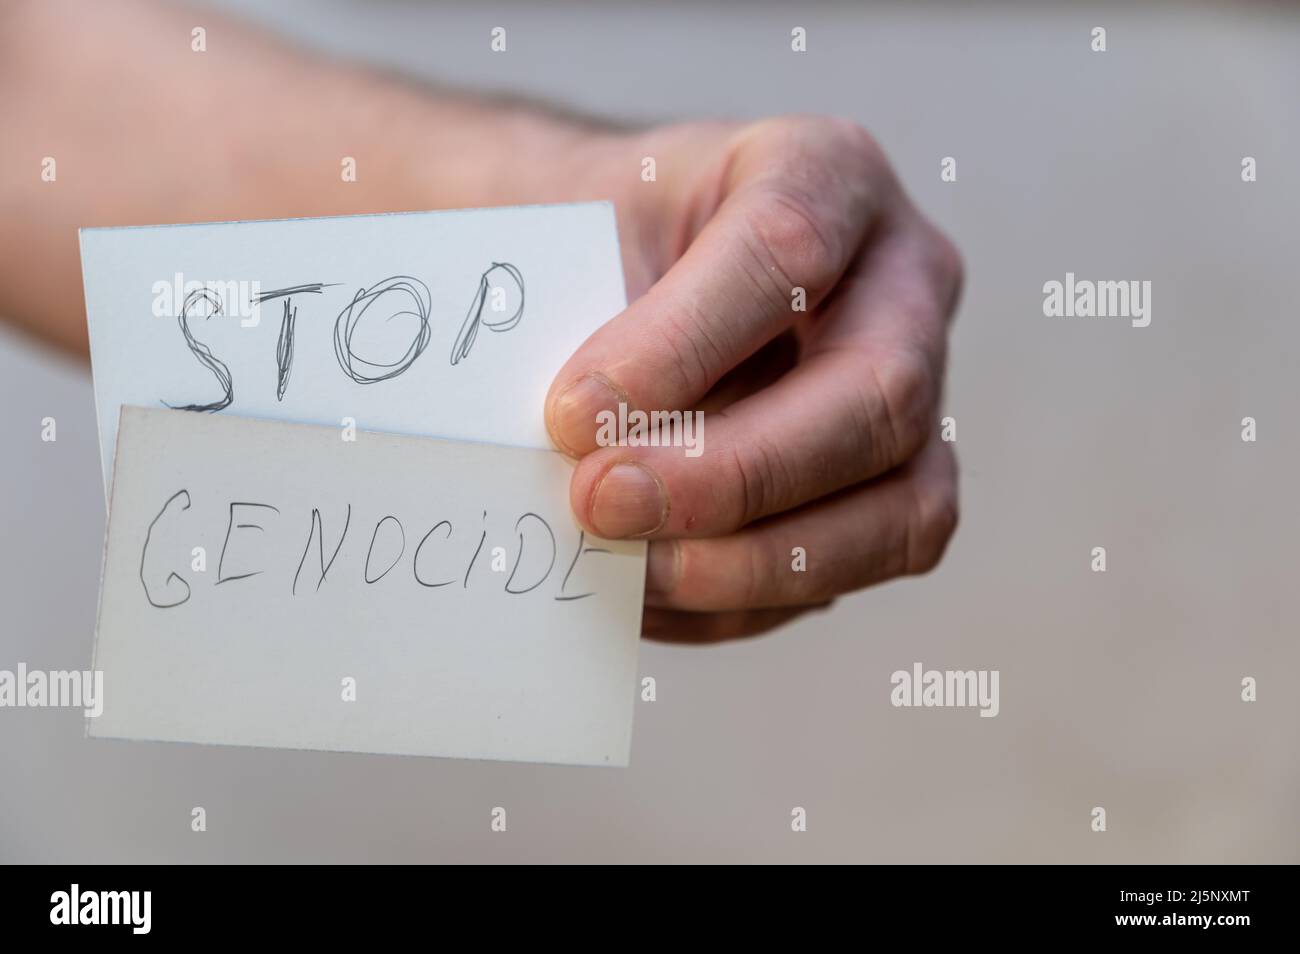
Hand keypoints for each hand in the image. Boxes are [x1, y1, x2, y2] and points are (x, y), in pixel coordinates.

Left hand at [547, 116, 962, 640]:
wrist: (625, 262)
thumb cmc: (606, 236)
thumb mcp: (584, 228)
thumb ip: (591, 323)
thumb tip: (579, 453)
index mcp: (829, 174)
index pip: (786, 250)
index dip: (681, 345)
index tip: (571, 413)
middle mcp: (902, 283)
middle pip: (876, 394)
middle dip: (734, 473)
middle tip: (602, 503)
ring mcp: (920, 395)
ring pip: (903, 508)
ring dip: (756, 559)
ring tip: (632, 571)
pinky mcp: (897, 490)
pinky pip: (856, 569)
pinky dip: (750, 597)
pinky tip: (655, 590)